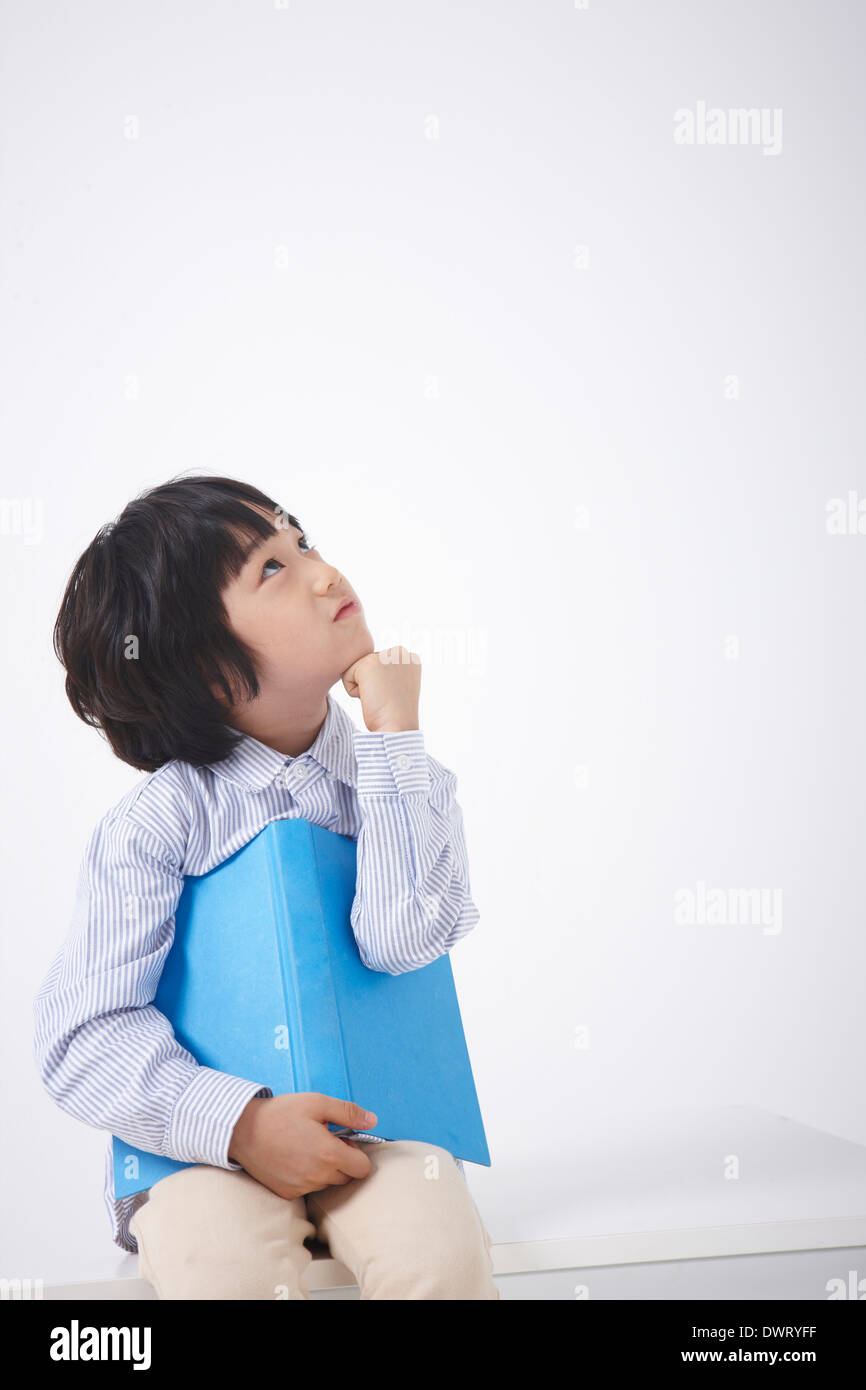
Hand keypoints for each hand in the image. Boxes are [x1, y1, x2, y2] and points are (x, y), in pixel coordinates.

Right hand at [228, 1093, 377, 1198]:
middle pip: (346, 1176)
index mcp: (329, 1154)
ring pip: (327, 1183)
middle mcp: (317, 1176)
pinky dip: (307, 1176)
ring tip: (306, 1147)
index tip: (343, 1140)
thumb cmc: (281, 1113)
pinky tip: (293, 1158)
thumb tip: (373, 1120)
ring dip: (324, 1169)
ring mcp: (302, 1187)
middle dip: (341, 1160)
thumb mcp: (317, 1102)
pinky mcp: (287, 1193)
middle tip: (322, 1140)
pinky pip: (308, 1188)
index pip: (363, 1168)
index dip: (356, 1153)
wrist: (242, 1131)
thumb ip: (348, 1112)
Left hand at [341, 646, 420, 731]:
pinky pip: (347, 675)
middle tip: (386, 698)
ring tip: (379, 698)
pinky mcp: (368, 663)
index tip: (393, 696)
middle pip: (367, 663)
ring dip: (363, 687)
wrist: (398, 728)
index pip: (380, 664)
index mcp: (410, 658)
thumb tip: (369, 668)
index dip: (381, 685)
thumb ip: (389, 672)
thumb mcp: (398, 687)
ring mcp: (385, 656)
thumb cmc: (396, 715)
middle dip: (371, 684)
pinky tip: (371, 698)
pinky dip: (353, 692)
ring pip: (356, 668)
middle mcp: (400, 652)